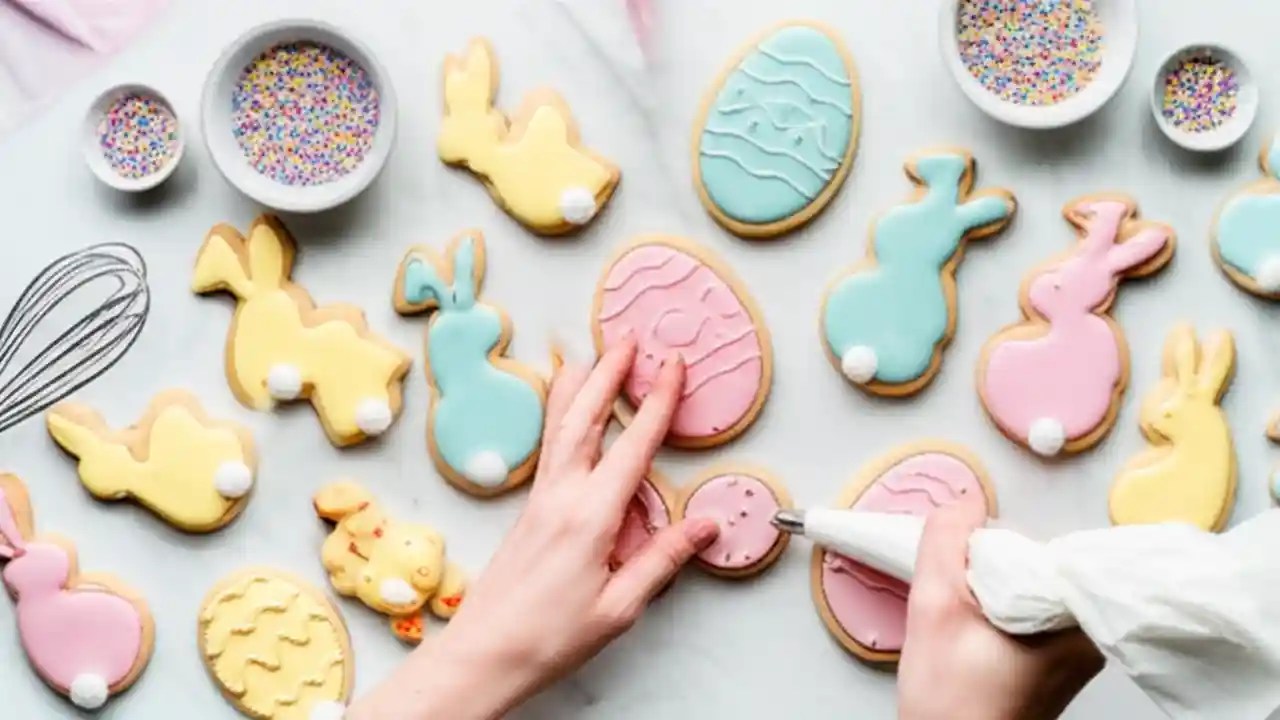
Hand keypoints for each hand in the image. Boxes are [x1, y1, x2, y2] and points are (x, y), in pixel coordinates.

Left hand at [349, 338, 719, 719]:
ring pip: (561, 426)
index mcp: (590, 517)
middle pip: (588, 418)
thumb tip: (706, 524)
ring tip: (591, 353)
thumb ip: (663, 559)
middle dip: (610, 373)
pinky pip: (548, 447)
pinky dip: (559, 415)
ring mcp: (540, 500)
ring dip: (579, 386)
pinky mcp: (528, 510)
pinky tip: (562, 410)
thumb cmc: (548, 638)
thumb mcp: (620, 606)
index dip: (657, 402)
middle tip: (628, 338)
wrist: (484, 655)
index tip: (672, 366)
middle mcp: (561, 497)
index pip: (633, 446)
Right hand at [897, 501, 1103, 719]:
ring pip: (1036, 583)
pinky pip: (1033, 607)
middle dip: (999, 558)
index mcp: (1077, 620)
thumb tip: (965, 500)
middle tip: (962, 580)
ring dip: (998, 580)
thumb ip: (946, 540)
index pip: (1058, 544)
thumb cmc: (952, 702)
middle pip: (1045, 561)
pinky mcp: (1056, 658)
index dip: (1009, 539)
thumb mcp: (934, 605)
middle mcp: (1088, 634)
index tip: (975, 553)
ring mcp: (1075, 648)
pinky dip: (1001, 602)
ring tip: (964, 601)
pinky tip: (973, 617)